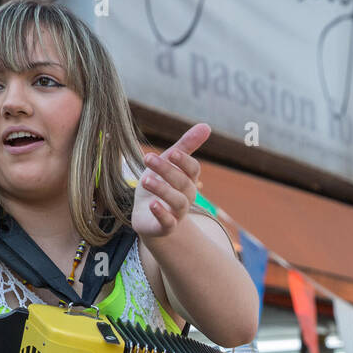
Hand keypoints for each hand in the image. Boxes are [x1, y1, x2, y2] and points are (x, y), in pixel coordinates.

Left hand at [132, 124, 208, 238]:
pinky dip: (161, 213)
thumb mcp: (168, 163)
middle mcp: (186, 196)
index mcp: (188, 179)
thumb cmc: (159, 184)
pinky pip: (168, 222)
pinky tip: (152, 204)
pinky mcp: (165, 227)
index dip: (184, 161)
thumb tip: (206, 126)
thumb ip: (185, 146)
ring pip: (177, 202)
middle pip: (183, 183)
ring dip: (162, 190)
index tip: (171, 151)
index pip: (193, 169)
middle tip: (147, 158)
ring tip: (145, 180)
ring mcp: (177, 213)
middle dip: (166, 170)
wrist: (146, 215)